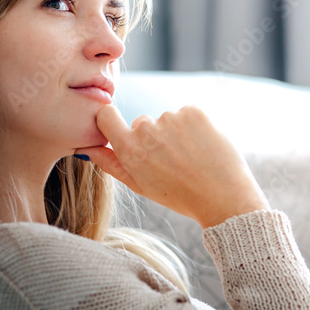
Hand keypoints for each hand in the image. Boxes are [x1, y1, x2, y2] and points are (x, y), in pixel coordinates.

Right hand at [76, 104, 269, 228]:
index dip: (110, 120)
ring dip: (175, 133)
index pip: (106, 116)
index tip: (119, 129)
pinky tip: (202, 148)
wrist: (223, 198)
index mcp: (130, 150)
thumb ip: (111, 164)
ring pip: (166, 120)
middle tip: (172, 162)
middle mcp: (147, 130)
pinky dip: (193, 127)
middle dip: (152, 138)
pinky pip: (186, 114)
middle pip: (141, 122)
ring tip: (191, 158)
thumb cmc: (180, 195)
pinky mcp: (194, 112)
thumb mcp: (140, 185)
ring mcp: (171, 118)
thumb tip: (86, 148)